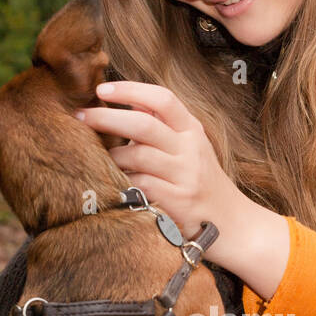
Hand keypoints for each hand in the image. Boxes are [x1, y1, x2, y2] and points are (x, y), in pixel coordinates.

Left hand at [76, 81, 242, 242]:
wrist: (234, 225)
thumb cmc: (203, 184)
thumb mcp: (192, 148)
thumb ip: (165, 125)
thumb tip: (131, 100)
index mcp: (192, 130)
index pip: (162, 99)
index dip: (130, 89)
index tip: (101, 89)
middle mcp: (190, 149)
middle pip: (143, 123)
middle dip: (107, 117)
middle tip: (81, 116)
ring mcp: (185, 176)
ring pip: (137, 155)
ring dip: (112, 155)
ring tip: (99, 158)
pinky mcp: (177, 201)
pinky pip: (139, 185)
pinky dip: (122, 182)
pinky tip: (114, 183)